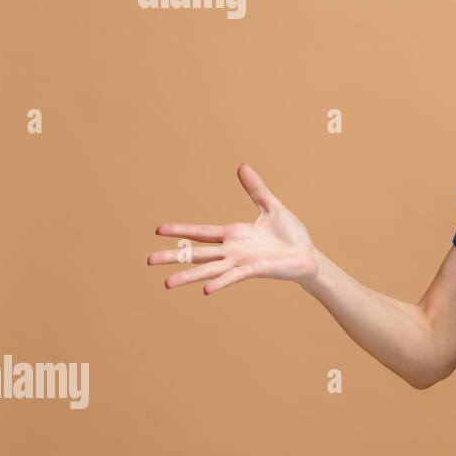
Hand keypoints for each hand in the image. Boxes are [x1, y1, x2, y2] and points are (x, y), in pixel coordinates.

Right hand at [147, 163, 318, 294]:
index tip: (158, 229)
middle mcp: (233, 250)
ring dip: (188, 276)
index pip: (202, 231)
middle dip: (173, 256)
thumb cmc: (291, 234)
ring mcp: (241, 262)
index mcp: (234, 234)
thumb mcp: (272, 206)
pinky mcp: (255, 271)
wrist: (309, 256)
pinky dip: (220, 282)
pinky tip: (204, 290)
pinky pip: (233, 277)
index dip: (181, 229)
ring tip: (166, 283)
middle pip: (197, 253)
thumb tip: (242, 165)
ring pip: (209, 269)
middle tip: (147, 260)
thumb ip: (255, 189)